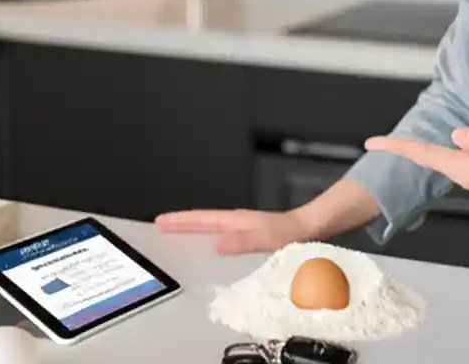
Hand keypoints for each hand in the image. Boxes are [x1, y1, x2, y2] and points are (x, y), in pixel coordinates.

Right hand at [153, 208, 311, 254]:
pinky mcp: (249, 236)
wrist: (309, 228)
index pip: (201, 219)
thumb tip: (218, 245)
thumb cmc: (290, 232)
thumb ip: (243, 241)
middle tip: (160, 225)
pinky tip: (208, 249)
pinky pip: (220, 235)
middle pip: (201, 221)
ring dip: (192, 230)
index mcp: (236, 220)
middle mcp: (237, 222)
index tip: (161, 221)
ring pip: (210, 228)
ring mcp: (242, 228)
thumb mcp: (266, 238)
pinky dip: (207, 238)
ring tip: (176, 236)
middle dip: (180, 223)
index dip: (180, 220)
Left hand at [365, 127, 468, 225]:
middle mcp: (463, 174)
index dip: (397, 148)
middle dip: (400, 150)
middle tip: (373, 142)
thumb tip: (454, 135)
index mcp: (466, 168)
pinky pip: (452, 160)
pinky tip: (432, 146)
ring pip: (439, 159)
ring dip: (417, 151)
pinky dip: (435, 152)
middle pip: (426, 158)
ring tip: (393, 143)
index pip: (424, 154)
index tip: (372, 143)